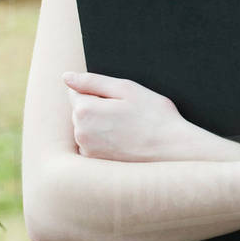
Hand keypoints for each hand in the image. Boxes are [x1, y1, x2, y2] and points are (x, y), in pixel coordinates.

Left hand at [64, 72, 187, 161]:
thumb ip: (93, 81)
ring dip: (100, 125)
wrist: (173, 150)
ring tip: (127, 129)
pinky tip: (125, 142)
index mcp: (85, 110)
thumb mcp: (126, 89)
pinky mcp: (96, 163)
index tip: (119, 100)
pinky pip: (92, 144)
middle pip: (80, 111)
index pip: (77, 92)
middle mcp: (80, 133)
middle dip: (97, 108)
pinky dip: (104, 141)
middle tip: (126, 114)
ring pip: (86, 128)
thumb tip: (66, 77)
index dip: (99, 92)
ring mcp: (87, 151)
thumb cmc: (154, 116)